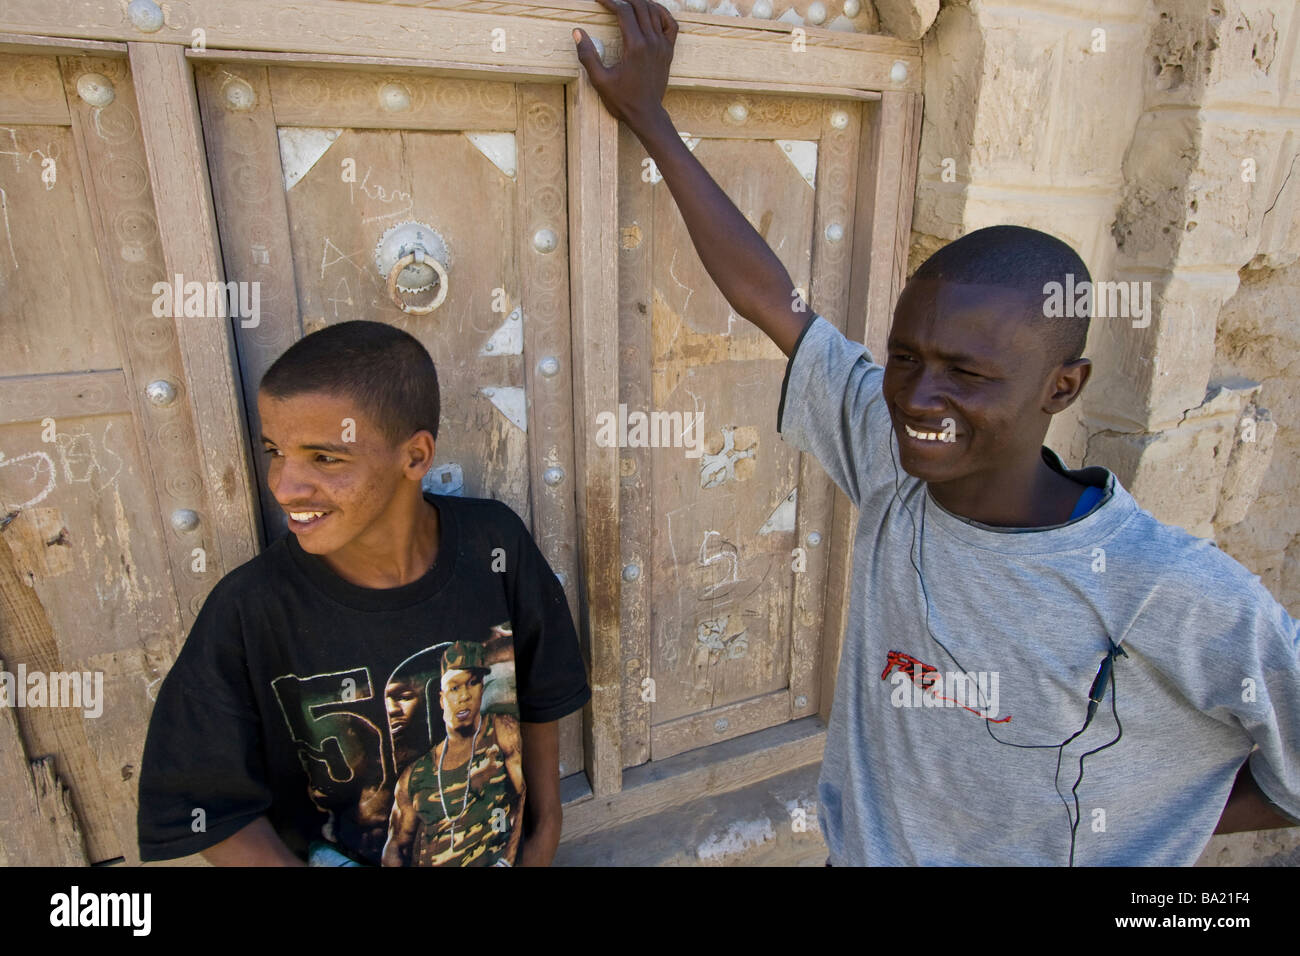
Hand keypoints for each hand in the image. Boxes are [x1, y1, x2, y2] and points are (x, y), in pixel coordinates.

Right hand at [572, 0, 677, 127]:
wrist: (646, 114)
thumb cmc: (622, 100)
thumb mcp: (600, 80)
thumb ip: (588, 55)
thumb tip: (577, 32)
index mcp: (635, 46)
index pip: (623, 11)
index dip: (609, 1)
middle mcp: (651, 42)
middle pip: (640, 6)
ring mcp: (662, 45)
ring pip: (654, 11)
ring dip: (640, 2)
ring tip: (626, 1)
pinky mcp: (668, 50)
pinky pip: (670, 23)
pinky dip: (661, 12)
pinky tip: (651, 10)